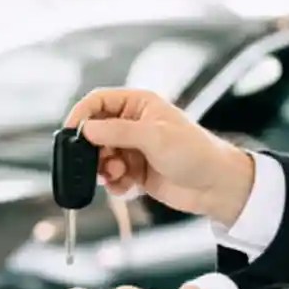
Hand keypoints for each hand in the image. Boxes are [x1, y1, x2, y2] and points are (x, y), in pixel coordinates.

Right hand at [65, 88, 255, 223]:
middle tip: (100, 162)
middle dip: (94, 150)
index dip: (81, 115)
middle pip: (95, 132)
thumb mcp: (154, 137)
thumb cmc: (195, 152)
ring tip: (119, 175)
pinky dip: (114, 184)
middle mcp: (133, 124)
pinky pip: (111, 176)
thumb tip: (86, 129)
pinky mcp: (136, 171)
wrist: (217, 186)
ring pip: (101, 156)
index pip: (98, 101)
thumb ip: (116, 132)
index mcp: (139, 104)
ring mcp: (134, 148)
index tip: (71, 133)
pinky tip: (127, 187)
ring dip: (104, 169)